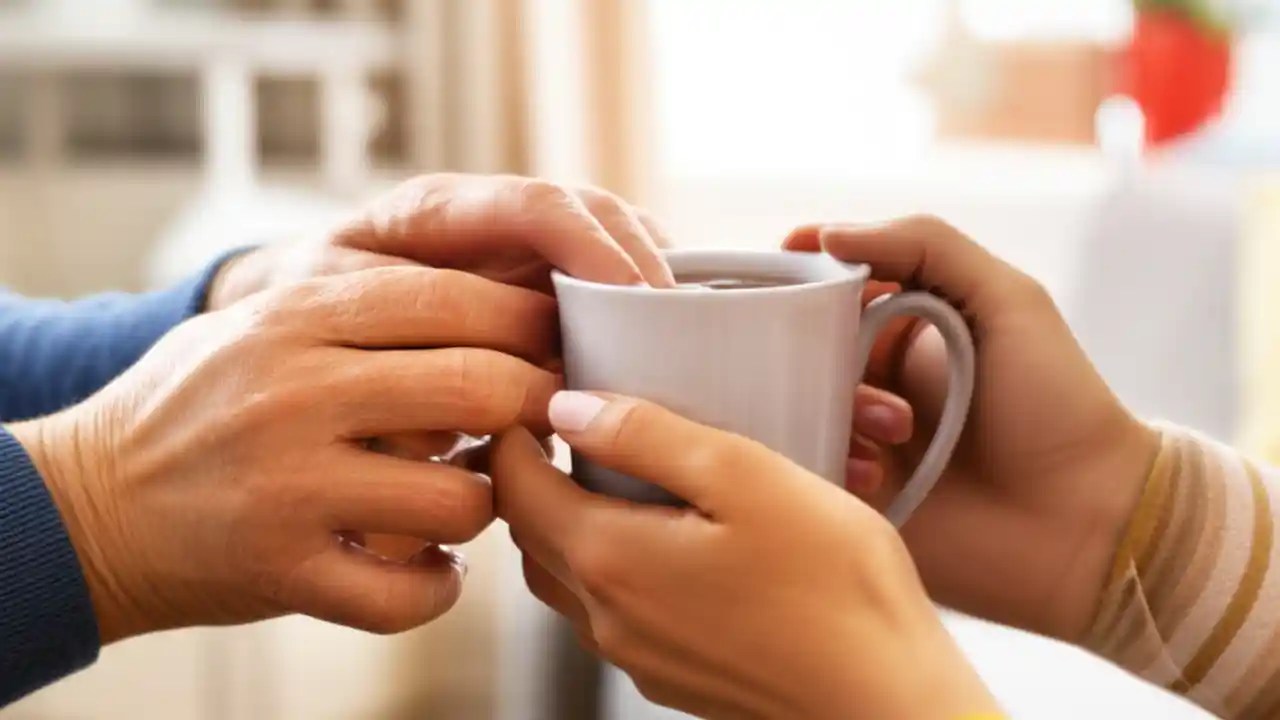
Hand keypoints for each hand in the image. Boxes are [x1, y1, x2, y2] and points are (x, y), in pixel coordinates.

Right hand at [7, 266, 558, 641]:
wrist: (91, 504)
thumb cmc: (196, 405)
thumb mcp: (263, 326)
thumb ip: (364, 310)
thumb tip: (497, 306)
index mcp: (296, 319)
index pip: (450, 299)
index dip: (525, 321)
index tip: (557, 343)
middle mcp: (295, 395)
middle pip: (476, 387)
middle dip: (537, 406)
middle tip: (549, 420)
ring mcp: (288, 488)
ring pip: (459, 499)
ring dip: (489, 506)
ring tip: (470, 499)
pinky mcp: (282, 572)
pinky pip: (408, 592)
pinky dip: (442, 587)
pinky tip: (435, 569)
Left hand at [205, 173, 677, 311]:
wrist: (291, 319)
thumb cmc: (305, 325)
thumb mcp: (334, 330)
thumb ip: (403, 348)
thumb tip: (479, 398)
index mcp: (435, 213)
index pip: (532, 205)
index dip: (589, 244)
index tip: (630, 292)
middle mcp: (485, 219)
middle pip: (587, 210)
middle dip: (638, 259)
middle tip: (673, 321)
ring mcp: (514, 244)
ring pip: (605, 234)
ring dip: (647, 277)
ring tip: (678, 331)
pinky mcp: (531, 277)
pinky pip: (599, 270)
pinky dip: (633, 296)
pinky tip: (654, 333)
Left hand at [493, 392, 998, 719]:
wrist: (885, 696)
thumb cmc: (834, 585)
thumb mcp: (742, 474)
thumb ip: (645, 436)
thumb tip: (569, 408)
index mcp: (611, 559)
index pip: (515, 486)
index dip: (510, 432)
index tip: (528, 394)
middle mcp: (607, 618)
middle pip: (529, 537)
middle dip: (527, 477)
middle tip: (555, 428)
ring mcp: (637, 655)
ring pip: (564, 579)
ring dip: (563, 525)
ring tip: (602, 477)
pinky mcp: (672, 675)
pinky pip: (607, 613)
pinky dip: (605, 567)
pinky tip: (657, 541)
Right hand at [785, 216, 1159, 640]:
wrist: (1084, 521)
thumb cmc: (1059, 404)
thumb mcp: (1008, 299)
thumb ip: (928, 245)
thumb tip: (829, 234)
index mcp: (909, 323)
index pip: (835, 282)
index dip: (805, 270)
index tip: (782, 261)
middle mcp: (879, 375)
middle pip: (804, 341)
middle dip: (813, 343)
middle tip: (841, 360)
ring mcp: (865, 435)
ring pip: (800, 403)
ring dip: (839, 407)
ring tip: (895, 431)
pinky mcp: (856, 493)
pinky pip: (808, 465)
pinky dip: (831, 460)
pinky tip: (876, 474)